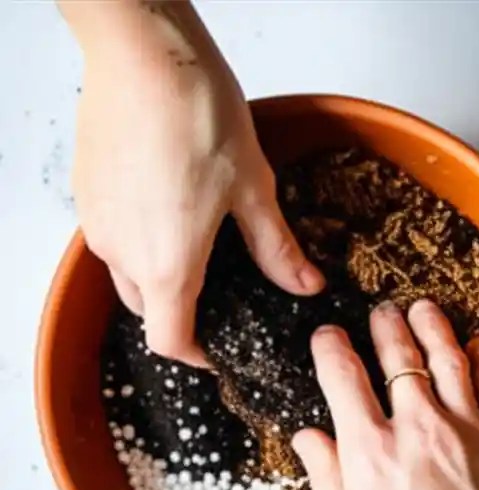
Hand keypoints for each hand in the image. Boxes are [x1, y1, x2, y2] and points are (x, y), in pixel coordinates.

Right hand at [66, 1, 322, 365]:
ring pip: (126, 270)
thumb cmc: (198, 117)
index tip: (222, 352)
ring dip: (160, 272)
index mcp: (165, 264)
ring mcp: (96, 221)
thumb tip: (304, 284)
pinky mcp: (86, 191)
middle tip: (226, 295)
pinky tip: (176, 206)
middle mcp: (120, 251)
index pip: (169, 340)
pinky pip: (112, 234)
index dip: (197, 356)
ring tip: (205, 244)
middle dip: (182, 311)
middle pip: (146, 307)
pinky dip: (141, 238)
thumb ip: (276, 247)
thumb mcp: (254, 188)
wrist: (144, 56)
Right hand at [293, 300, 478, 489]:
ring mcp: (469, 431)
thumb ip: (329, 481)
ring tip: (424, 309)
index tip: (328, 335)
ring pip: (450, 359)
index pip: (344, 378)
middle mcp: (419, 429)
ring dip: (434, 328)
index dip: (332, 348)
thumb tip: (310, 438)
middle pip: (400, 358)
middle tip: (382, 311)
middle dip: (386, 327)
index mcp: (369, 453)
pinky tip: (477, 345)